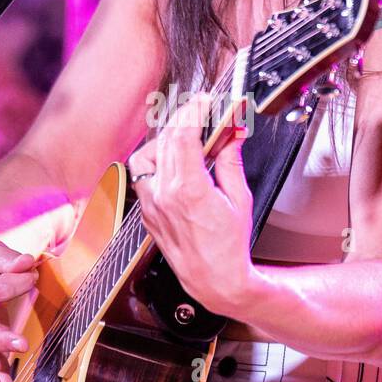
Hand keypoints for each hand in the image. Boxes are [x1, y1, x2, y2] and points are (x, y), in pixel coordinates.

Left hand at [129, 92, 255, 316]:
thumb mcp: (239, 198)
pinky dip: (155, 162)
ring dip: (163, 140)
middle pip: (164, 140)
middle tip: (200, 113)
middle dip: (182, 120)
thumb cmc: (229, 246)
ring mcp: (151, 205)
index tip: (204, 102)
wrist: (214, 280)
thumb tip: (233, 134)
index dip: (193, 112)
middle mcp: (164, 195)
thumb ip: (231, 160)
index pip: (184, 135)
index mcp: (189, 190)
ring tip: (183, 138)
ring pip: (146, 156)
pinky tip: (172, 162)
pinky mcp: (147, 213)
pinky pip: (142, 178)